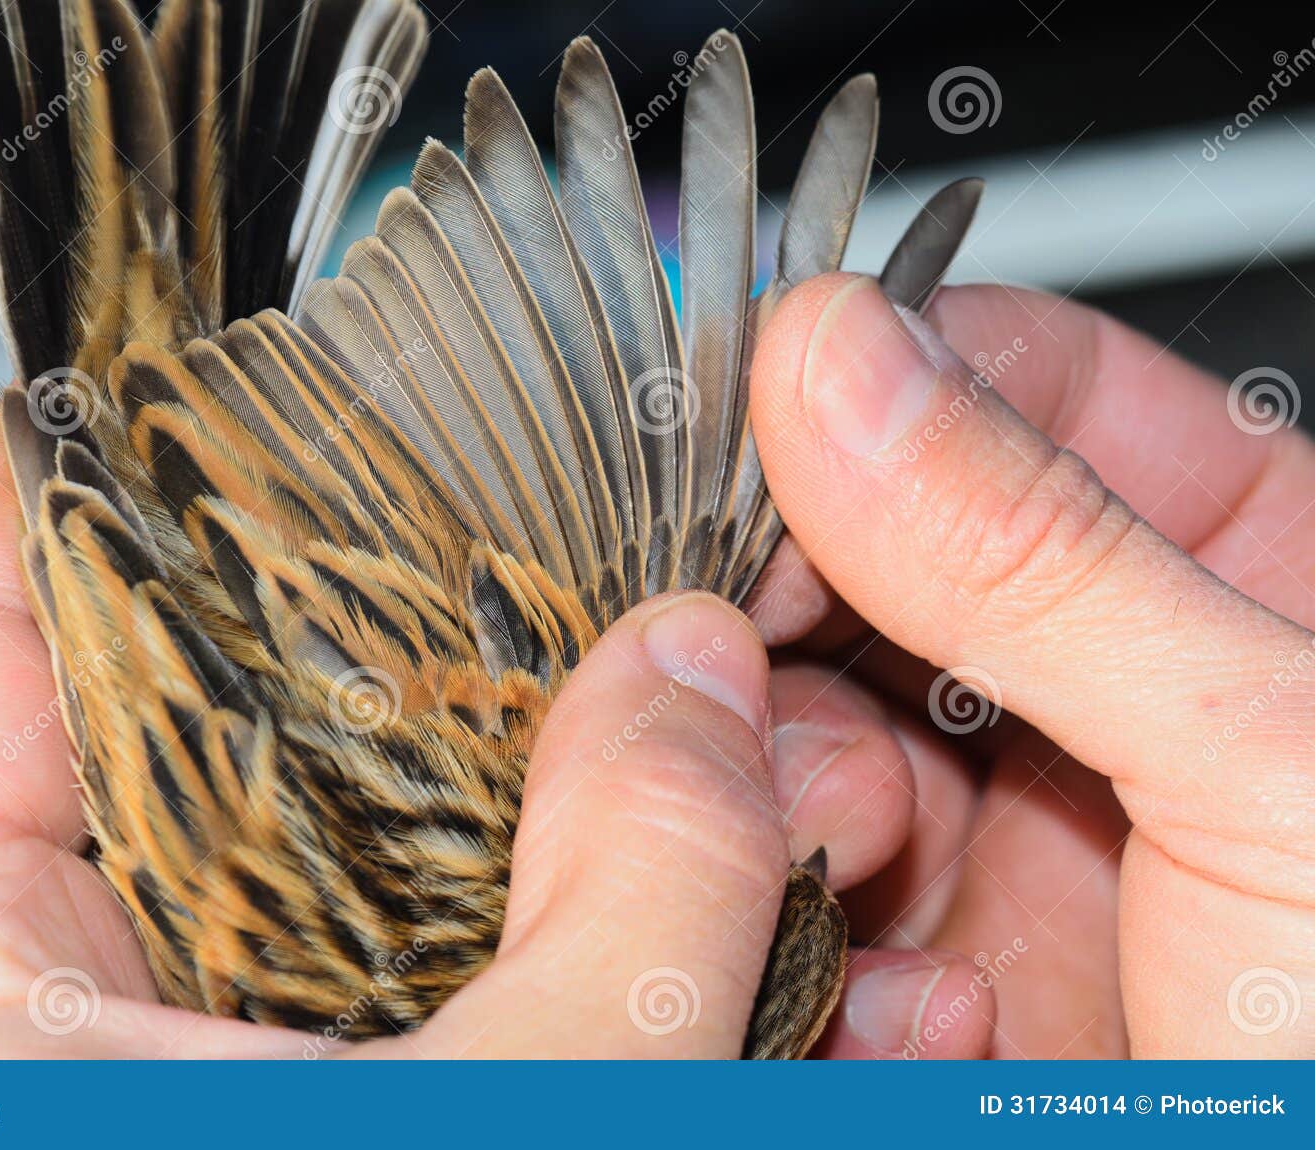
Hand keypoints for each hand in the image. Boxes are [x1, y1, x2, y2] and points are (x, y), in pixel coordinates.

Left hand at [0, 430, 975, 1056]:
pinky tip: (801, 941)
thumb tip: (693, 682)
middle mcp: (110, 1042)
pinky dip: (639, 957)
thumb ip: (615, 889)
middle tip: (564, 548)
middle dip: (440, 652)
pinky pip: (511, 995)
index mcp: (2, 1016)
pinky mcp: (388, 1121)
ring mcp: (251, 1087)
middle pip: (247, 742)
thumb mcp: (513, 1113)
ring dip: (600, 816)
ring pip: (419, 882)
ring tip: (764, 745)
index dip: (58, 491)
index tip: (144, 377)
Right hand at [745, 273, 1314, 1056]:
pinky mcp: (929, 947)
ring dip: (796, 772)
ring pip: (808, 710)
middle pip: (875, 551)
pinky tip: (872, 960)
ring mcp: (1009, 817)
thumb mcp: (1280, 765)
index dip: (881, 388)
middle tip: (748, 643)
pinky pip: (792, 862)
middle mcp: (1109, 683)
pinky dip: (792, 899)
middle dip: (801, 606)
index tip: (761, 434)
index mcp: (1247, 574)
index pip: (1021, 386)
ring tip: (849, 845)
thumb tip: (836, 363)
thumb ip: (1043, 552)